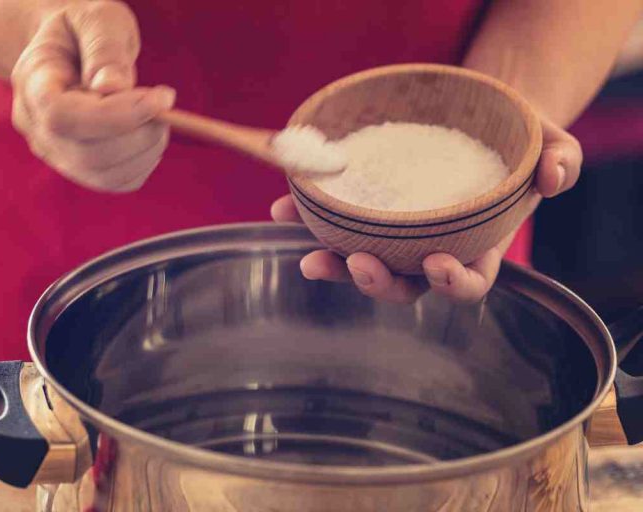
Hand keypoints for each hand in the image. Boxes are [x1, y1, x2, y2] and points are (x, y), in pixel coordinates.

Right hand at [11, 1, 174, 191]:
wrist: (70, 49)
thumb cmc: (84, 31)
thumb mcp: (95, 19)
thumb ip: (104, 48)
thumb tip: (115, 87)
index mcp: (32, 84)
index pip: (64, 117)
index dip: (118, 116)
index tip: (162, 99)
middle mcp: (36, 127)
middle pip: (88, 154)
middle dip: (140, 134)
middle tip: (165, 104)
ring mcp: (55, 153)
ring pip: (104, 175)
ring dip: (147, 150)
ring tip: (159, 116)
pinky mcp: (80, 168)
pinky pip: (117, 183)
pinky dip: (144, 164)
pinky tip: (148, 133)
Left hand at [271, 116, 582, 302]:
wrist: (479, 119)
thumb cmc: (517, 140)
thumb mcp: (551, 142)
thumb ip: (562, 160)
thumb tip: (553, 176)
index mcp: (477, 245)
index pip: (467, 283)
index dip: (452, 284)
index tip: (435, 265)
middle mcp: (432, 250)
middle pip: (404, 286)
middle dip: (379, 283)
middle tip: (357, 262)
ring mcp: (396, 236)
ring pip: (363, 265)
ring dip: (334, 265)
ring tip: (308, 255)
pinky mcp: (368, 214)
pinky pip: (337, 225)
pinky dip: (308, 221)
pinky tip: (282, 209)